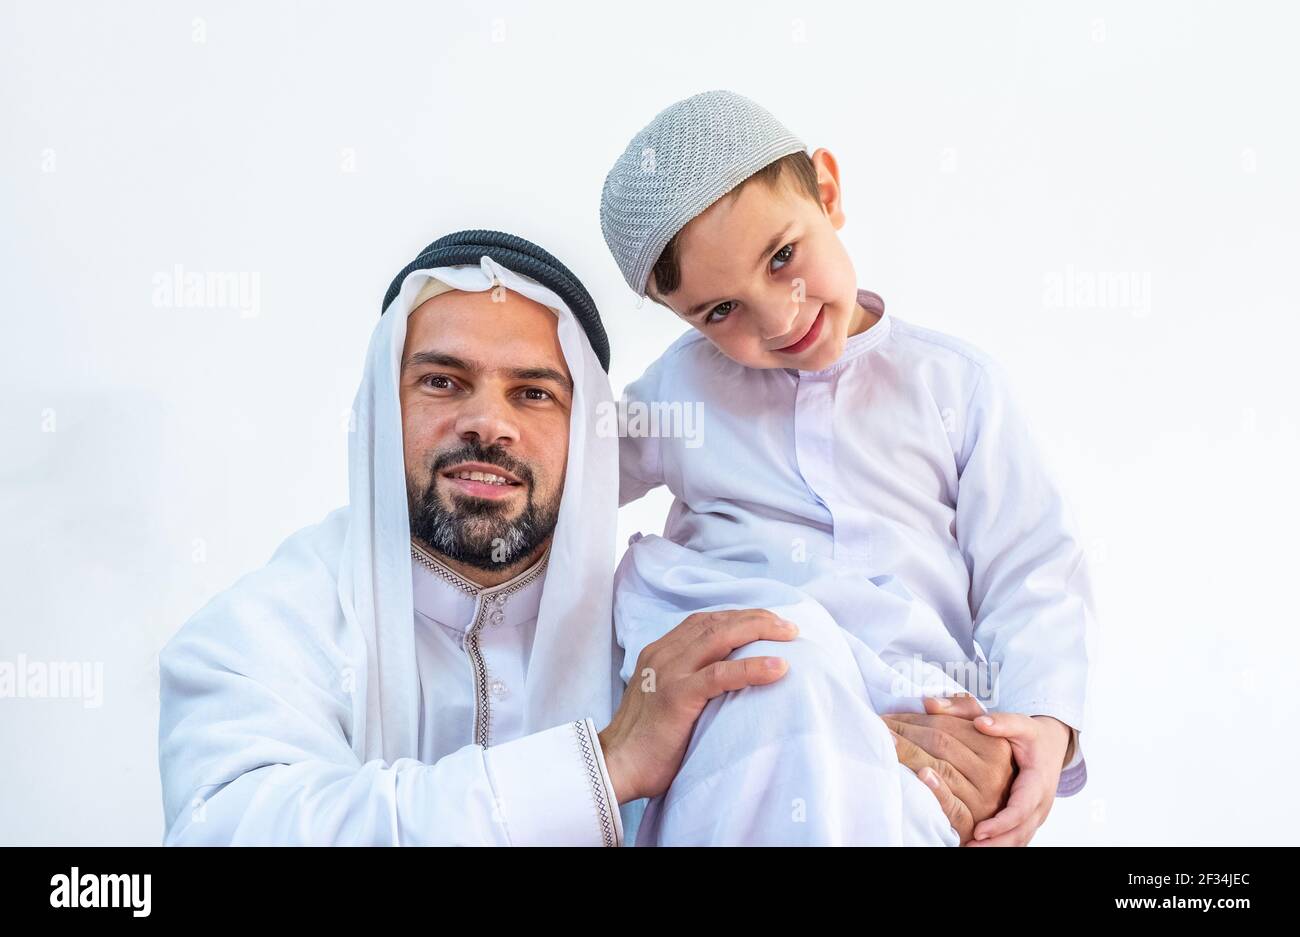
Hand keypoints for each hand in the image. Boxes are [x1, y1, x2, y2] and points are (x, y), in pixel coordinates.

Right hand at [597, 609, 796, 803]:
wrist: (615, 766)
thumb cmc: (646, 742)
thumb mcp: (666, 699)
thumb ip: (689, 682)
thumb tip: (730, 682)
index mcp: (660, 652)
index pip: (705, 621)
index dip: (739, 617)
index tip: (768, 622)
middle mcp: (663, 654)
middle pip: (717, 621)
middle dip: (756, 618)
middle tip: (788, 627)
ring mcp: (669, 672)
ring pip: (720, 637)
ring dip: (760, 630)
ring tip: (790, 635)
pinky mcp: (677, 696)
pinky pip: (721, 674)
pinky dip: (753, 667)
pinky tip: (778, 667)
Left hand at [883, 694, 1013, 843]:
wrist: (997, 820)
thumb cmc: (983, 770)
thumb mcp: (984, 737)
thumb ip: (964, 712)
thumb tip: (930, 702)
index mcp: (996, 747)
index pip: (947, 726)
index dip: (915, 718)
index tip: (888, 716)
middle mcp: (993, 773)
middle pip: (941, 744)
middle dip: (906, 732)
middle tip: (879, 727)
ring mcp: (984, 799)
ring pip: (943, 769)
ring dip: (910, 754)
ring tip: (887, 743)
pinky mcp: (972, 823)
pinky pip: (954, 806)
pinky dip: (937, 789)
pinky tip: (922, 775)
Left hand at [965, 713, 1070, 845]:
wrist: (1052, 744)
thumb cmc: (1033, 735)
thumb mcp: (1021, 724)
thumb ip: (1002, 722)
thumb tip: (980, 722)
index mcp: (1038, 783)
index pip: (1021, 810)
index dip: (1001, 823)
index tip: (979, 830)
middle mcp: (1040, 803)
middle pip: (1020, 833)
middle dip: (996, 844)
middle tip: (968, 847)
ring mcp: (1036, 814)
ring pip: (1020, 840)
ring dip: (997, 847)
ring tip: (968, 848)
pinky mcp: (1029, 818)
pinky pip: (1017, 837)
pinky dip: (1000, 844)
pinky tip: (979, 846)